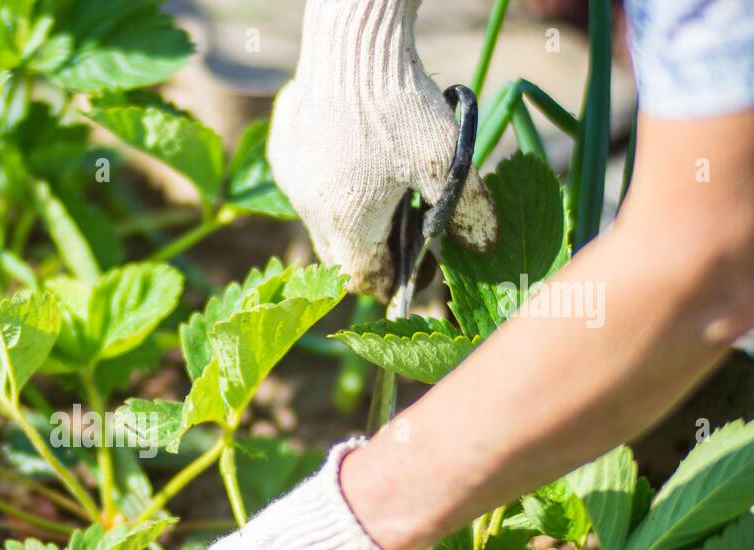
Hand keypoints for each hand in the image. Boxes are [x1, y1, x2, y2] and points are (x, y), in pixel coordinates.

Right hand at [268, 0, 497, 298]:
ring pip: (320, 219)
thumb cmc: (402, 108)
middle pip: (339, 254)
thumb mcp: (448, 160)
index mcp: (349, 224)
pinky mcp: (282, 152)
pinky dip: (329, 183)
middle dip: (369, 253)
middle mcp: (310, 211)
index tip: (413, 272)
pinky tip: (354, 153)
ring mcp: (292, 182)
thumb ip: (468, 209)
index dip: (390, 282)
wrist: (353, 47)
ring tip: (383, 187)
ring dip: (349, 217)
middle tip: (402, 231)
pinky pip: (305, 184)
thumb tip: (486, 245)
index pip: (363, 279)